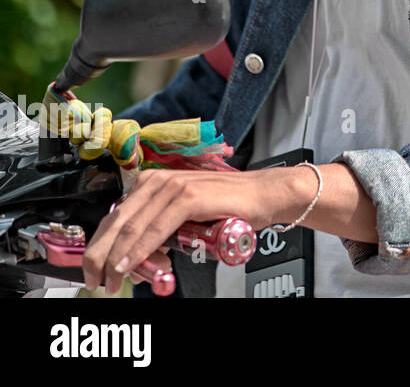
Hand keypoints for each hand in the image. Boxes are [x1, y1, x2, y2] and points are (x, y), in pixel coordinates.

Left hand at [81, 166, 305, 294]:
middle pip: (116, 222)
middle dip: (100, 256)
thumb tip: (133, 258)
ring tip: (112, 279)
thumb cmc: (226, 207)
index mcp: (151, 183)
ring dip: (116, 258)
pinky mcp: (188, 196)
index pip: (114, 217)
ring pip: (132, 227)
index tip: (94, 271)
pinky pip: (155, 228)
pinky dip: (139, 249)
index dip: (99, 247)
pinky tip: (128, 263)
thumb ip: (157, 231)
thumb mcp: (182, 219)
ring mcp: (173, 186)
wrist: (262, 195)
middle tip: (97, 280)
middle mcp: (157, 181)